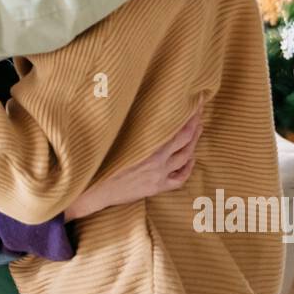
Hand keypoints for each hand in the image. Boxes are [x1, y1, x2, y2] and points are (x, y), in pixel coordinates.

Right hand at [64, 110, 202, 221]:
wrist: (94, 189)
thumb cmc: (100, 161)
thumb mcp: (117, 138)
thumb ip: (133, 126)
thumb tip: (143, 108)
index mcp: (150, 148)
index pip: (179, 130)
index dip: (191, 116)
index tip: (197, 103)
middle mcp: (158, 162)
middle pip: (186, 142)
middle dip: (195, 126)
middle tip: (200, 114)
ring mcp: (159, 176)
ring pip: (185, 159)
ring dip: (194, 144)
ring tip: (198, 131)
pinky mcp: (156, 188)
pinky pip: (179, 179)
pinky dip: (188, 168)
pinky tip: (191, 160)